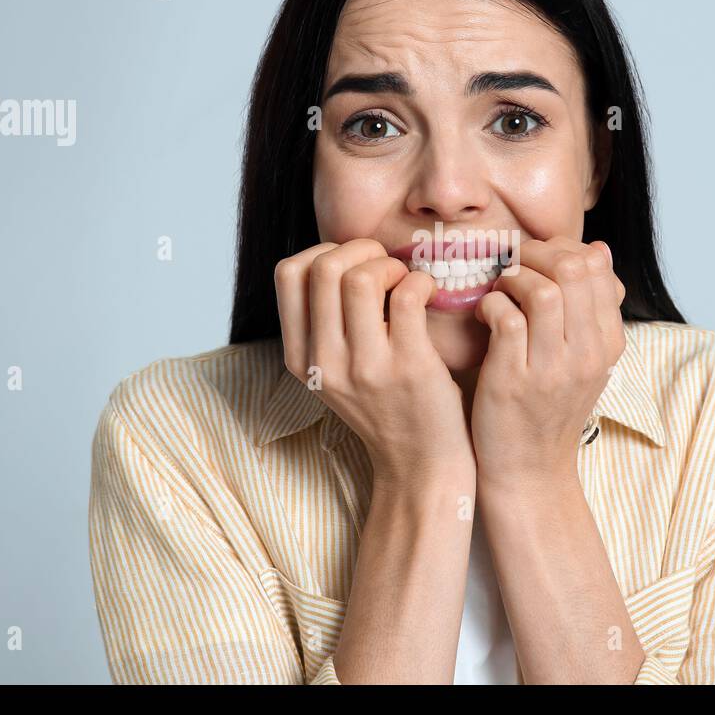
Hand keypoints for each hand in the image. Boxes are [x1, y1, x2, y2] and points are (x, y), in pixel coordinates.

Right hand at [275, 239, 475, 488]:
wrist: (420, 465)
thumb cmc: (385, 407)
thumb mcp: (335, 372)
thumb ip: (326, 324)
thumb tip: (338, 256)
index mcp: (300, 358)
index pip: (287, 274)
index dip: (323, 252)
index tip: (352, 266)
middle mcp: (324, 362)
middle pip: (323, 267)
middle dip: (361, 249)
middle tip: (386, 267)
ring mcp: (365, 367)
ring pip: (361, 278)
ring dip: (390, 265)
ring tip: (405, 283)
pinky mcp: (408, 367)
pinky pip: (407, 295)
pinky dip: (420, 282)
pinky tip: (428, 296)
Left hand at [469, 236, 626, 488]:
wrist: (530, 470)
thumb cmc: (549, 407)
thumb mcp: (585, 358)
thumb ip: (590, 306)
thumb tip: (598, 248)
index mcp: (608, 343)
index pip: (597, 268)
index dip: (561, 250)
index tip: (537, 260)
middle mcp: (588, 354)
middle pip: (572, 270)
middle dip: (534, 255)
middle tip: (513, 266)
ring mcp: (553, 369)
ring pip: (541, 291)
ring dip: (511, 279)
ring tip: (501, 291)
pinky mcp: (515, 380)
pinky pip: (506, 318)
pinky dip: (491, 305)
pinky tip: (486, 316)